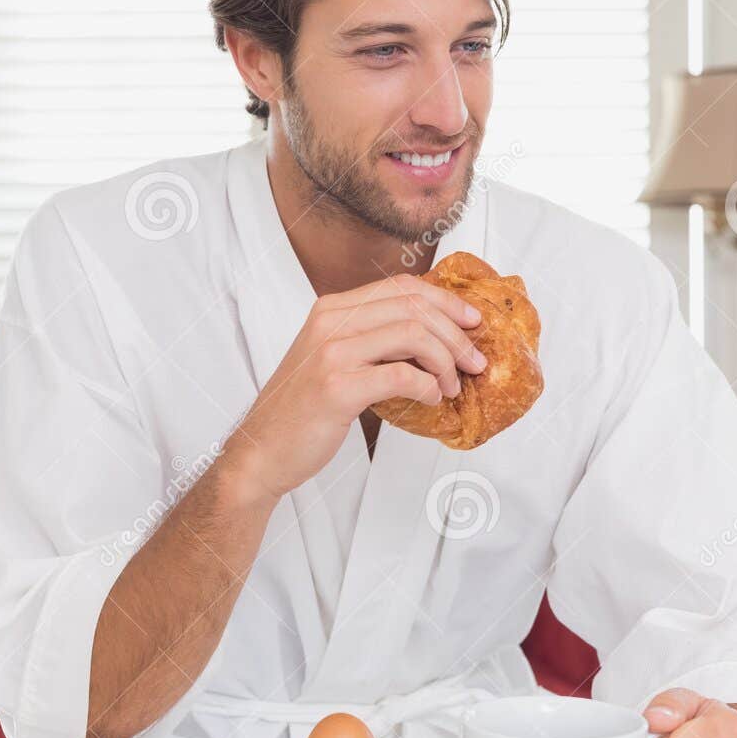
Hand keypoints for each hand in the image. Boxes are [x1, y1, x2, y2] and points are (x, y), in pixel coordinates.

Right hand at [221, 275, 486, 501]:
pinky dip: (428, 387)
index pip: (402, 287)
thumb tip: (436, 339)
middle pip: (414, 307)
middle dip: (456, 334)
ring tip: (452, 386)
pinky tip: (432, 400)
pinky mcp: (337, 386)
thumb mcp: (336, 359)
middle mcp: (330, 321)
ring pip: (413, 336)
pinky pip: (402, 375)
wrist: (262, 451)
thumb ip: (374, 341)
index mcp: (332, 309)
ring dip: (445, 362)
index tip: (473, 322)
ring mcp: (331, 352)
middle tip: (475, 362)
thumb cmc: (304, 409)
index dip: (446, 301)